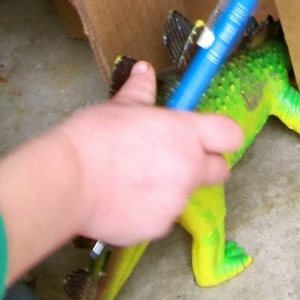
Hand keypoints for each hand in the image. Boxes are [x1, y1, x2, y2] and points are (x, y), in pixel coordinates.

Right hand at [0, 61, 244, 277]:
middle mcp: (189, 168)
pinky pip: (161, 217)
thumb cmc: (95, 138)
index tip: (205, 135)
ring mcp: (176, 202)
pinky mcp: (158, 228)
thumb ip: (140, 91)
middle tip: (173, 159)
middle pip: (220, 170)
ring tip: (132, 180)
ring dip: (170, 188)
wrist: (70, 181)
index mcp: (185, 133)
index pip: (230, 134)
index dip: (220, 135)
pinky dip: (148, 210)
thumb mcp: (119, 107)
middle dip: (203, 165)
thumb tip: (145, 71)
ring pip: (185, 195)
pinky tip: (122, 200)